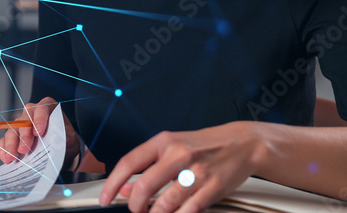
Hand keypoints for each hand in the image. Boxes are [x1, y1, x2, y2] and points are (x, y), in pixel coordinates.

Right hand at [0, 97, 78, 167]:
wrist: (60, 151)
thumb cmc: (64, 141)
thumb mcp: (69, 139)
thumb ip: (62, 138)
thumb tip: (55, 142)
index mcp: (47, 108)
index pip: (42, 108)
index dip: (39, 119)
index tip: (39, 132)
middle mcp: (31, 114)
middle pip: (24, 120)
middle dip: (24, 136)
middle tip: (24, 149)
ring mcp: (20, 124)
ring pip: (11, 130)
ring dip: (11, 144)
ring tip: (12, 157)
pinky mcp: (12, 136)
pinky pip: (3, 140)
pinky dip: (3, 149)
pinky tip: (6, 158)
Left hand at [99, 122, 265, 212]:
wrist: (241, 143)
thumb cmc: (203, 145)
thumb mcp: (171, 147)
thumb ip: (147, 166)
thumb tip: (124, 188)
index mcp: (163, 141)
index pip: (129, 162)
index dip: (113, 183)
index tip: (106, 198)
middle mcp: (178, 154)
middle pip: (145, 186)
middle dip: (135, 205)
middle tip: (136, 210)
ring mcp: (196, 172)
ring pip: (165, 203)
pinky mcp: (213, 188)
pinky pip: (188, 210)